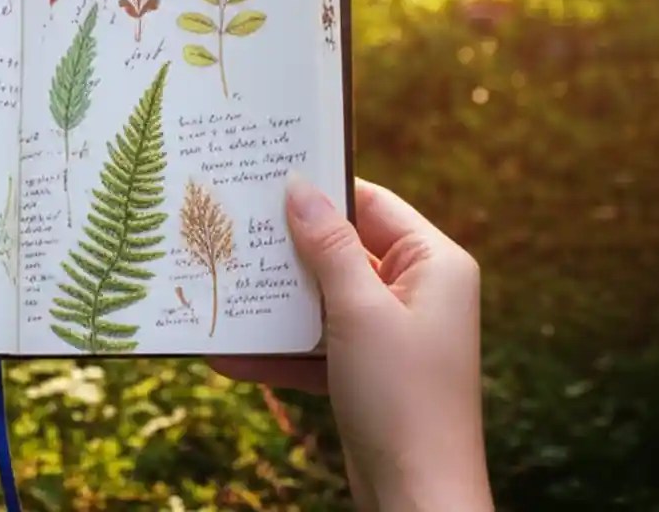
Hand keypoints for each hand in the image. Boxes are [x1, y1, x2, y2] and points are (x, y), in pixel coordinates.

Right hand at [210, 176, 492, 511]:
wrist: (418, 496)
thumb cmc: (402, 396)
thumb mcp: (358, 310)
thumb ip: (328, 246)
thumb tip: (300, 187)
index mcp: (435, 265)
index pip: (372, 204)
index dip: (322, 191)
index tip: (266, 178)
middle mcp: (418, 292)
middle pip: (343, 250)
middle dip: (288, 249)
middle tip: (233, 229)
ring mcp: (392, 334)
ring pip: (324, 300)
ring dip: (277, 302)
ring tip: (222, 287)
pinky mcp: (368, 371)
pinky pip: (318, 345)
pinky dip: (281, 350)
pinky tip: (229, 354)